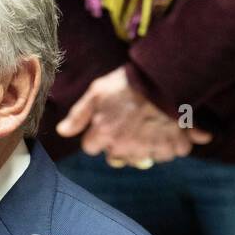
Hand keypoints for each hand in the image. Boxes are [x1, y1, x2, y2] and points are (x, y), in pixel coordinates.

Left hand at [55, 66, 211, 164]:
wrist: (169, 75)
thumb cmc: (131, 81)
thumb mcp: (98, 91)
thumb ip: (78, 114)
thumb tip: (62, 132)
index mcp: (104, 133)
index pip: (90, 148)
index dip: (98, 135)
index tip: (107, 123)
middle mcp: (124, 147)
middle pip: (115, 158)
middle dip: (120, 145)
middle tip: (130, 124)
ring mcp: (148, 149)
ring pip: (141, 158)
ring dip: (144, 146)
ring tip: (151, 123)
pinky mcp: (172, 148)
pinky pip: (167, 154)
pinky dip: (169, 144)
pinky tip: (169, 127)